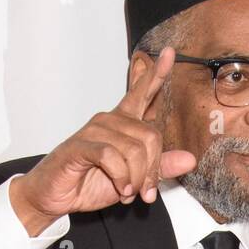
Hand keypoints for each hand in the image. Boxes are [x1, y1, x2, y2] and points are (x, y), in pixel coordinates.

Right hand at [9, 47, 196, 233]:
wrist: (58, 195)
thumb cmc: (92, 182)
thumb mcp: (135, 179)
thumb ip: (161, 168)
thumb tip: (191, 159)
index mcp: (124, 124)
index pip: (142, 93)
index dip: (157, 74)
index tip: (168, 53)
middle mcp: (111, 121)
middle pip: (151, 137)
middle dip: (153, 171)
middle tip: (144, 192)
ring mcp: (95, 130)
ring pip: (134, 150)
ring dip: (136, 179)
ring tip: (127, 192)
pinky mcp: (81, 144)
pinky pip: (112, 156)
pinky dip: (121, 177)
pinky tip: (121, 189)